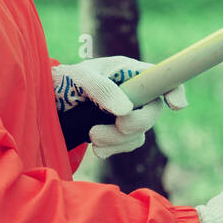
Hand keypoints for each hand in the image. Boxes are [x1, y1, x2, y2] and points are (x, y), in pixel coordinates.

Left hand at [51, 56, 186, 158]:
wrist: (47, 104)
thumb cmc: (63, 81)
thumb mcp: (79, 78)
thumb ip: (103, 90)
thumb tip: (126, 110)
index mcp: (129, 72)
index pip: (163, 77)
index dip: (175, 90)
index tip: (176, 106)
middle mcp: (134, 92)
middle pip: (153, 112)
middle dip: (135, 123)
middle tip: (116, 124)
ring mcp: (128, 114)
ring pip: (139, 133)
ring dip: (117, 140)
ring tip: (91, 135)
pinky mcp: (118, 133)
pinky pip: (127, 145)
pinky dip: (112, 149)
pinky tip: (95, 147)